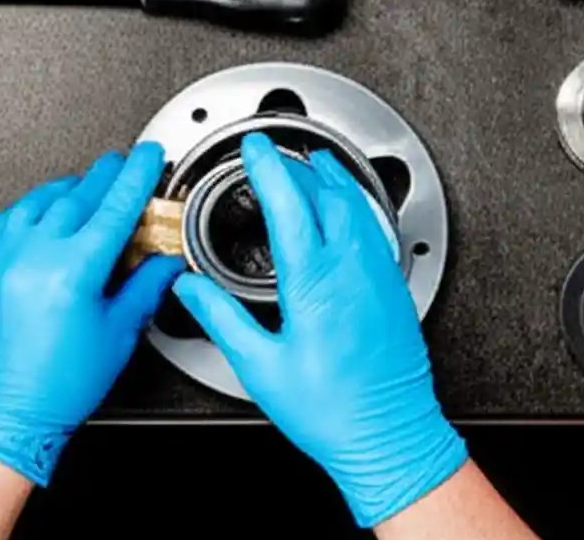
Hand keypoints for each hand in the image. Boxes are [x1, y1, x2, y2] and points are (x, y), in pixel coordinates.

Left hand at [0, 143, 183, 485]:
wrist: (6, 413)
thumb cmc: (57, 385)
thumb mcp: (118, 334)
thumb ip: (145, 287)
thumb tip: (165, 262)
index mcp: (73, 270)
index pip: (114, 205)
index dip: (136, 175)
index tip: (148, 157)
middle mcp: (34, 256)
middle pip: (78, 193)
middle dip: (107, 174)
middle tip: (127, 166)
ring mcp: (5, 258)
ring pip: (41, 199)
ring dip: (70, 185)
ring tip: (90, 186)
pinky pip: (9, 219)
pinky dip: (32, 206)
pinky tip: (44, 209)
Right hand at [174, 133, 466, 527]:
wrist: (390, 436)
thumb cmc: (332, 411)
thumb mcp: (260, 366)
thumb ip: (221, 319)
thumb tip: (190, 289)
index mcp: (315, 283)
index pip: (290, 204)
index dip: (269, 167)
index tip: (255, 148)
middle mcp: (352, 270)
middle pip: (327, 194)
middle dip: (299, 164)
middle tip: (276, 151)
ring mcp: (378, 276)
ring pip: (358, 206)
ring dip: (332, 179)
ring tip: (313, 164)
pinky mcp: (393, 288)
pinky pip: (374, 228)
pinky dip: (354, 203)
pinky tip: (347, 209)